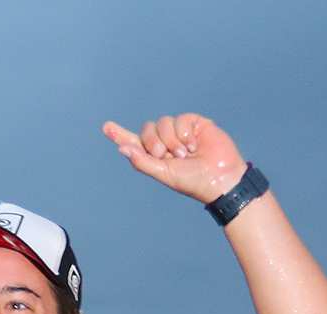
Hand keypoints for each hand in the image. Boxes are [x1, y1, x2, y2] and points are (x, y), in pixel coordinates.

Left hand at [100, 113, 247, 204]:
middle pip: (146, 129)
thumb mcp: (164, 174)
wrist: (220, 177)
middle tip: (165, 155)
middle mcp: (165, 141)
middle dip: (152, 142)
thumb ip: (142, 161)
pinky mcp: (194, 123)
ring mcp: (180, 131)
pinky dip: (184, 134)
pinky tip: (194, 146)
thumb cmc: (192, 181)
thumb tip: (122, 148)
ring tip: (185, 154)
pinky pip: (180, 119)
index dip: (120, 134)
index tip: (106, 126)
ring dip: (171, 140)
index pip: (134, 141)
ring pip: (162, 123)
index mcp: (155, 155)